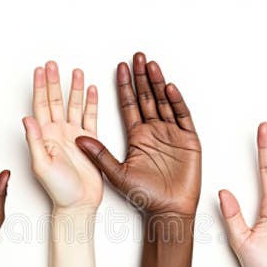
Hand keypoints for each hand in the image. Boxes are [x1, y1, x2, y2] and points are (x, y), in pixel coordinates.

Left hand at [22, 61, 100, 212]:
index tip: (39, 70)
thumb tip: (26, 118)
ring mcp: (73, 136)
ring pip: (73, 106)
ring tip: (74, 71)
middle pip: (54, 101)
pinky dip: (90, 103)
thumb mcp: (42, 165)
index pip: (40, 105)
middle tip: (53, 64)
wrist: (78, 204)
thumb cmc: (58, 190)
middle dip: (54, 82)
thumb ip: (34, 141)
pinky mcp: (89, 142)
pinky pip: (90, 118)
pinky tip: (90, 90)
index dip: (40, 87)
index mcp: (44, 136)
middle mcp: (57, 133)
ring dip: (73, 89)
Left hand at [76, 52, 200, 217]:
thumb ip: (99, 154)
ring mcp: (172, 134)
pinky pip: (183, 116)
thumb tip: (78, 138)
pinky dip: (176, 102)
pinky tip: (169, 89)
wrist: (167, 210)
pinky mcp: (188, 140)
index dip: (126, 86)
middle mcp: (154, 131)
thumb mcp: (116, 174)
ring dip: (157, 84)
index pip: (129, 104)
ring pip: (164, 102)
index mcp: (137, 136)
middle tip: (137, 56)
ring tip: (151, 65)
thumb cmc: (143, 196)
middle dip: (142, 77)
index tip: (120, 67)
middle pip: (147, 98)